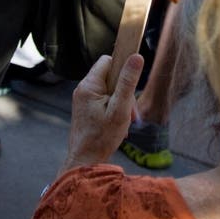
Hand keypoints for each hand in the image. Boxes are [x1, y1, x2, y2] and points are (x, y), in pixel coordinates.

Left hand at [61, 53, 143, 175]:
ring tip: (124, 120)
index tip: (130, 87)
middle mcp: (83, 89)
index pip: (108, 60)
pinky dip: (113, 108)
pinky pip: (103, 99)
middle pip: (110, 76)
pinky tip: (117, 123)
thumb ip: (128, 82)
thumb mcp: (120, 109)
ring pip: (108, 88)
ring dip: (120, 102)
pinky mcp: (85, 108)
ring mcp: (82, 99)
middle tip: (129, 111)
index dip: (122, 70)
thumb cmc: (101, 138)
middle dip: (124, 91)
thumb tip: (136, 57)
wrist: (84, 162)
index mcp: (89, 85)